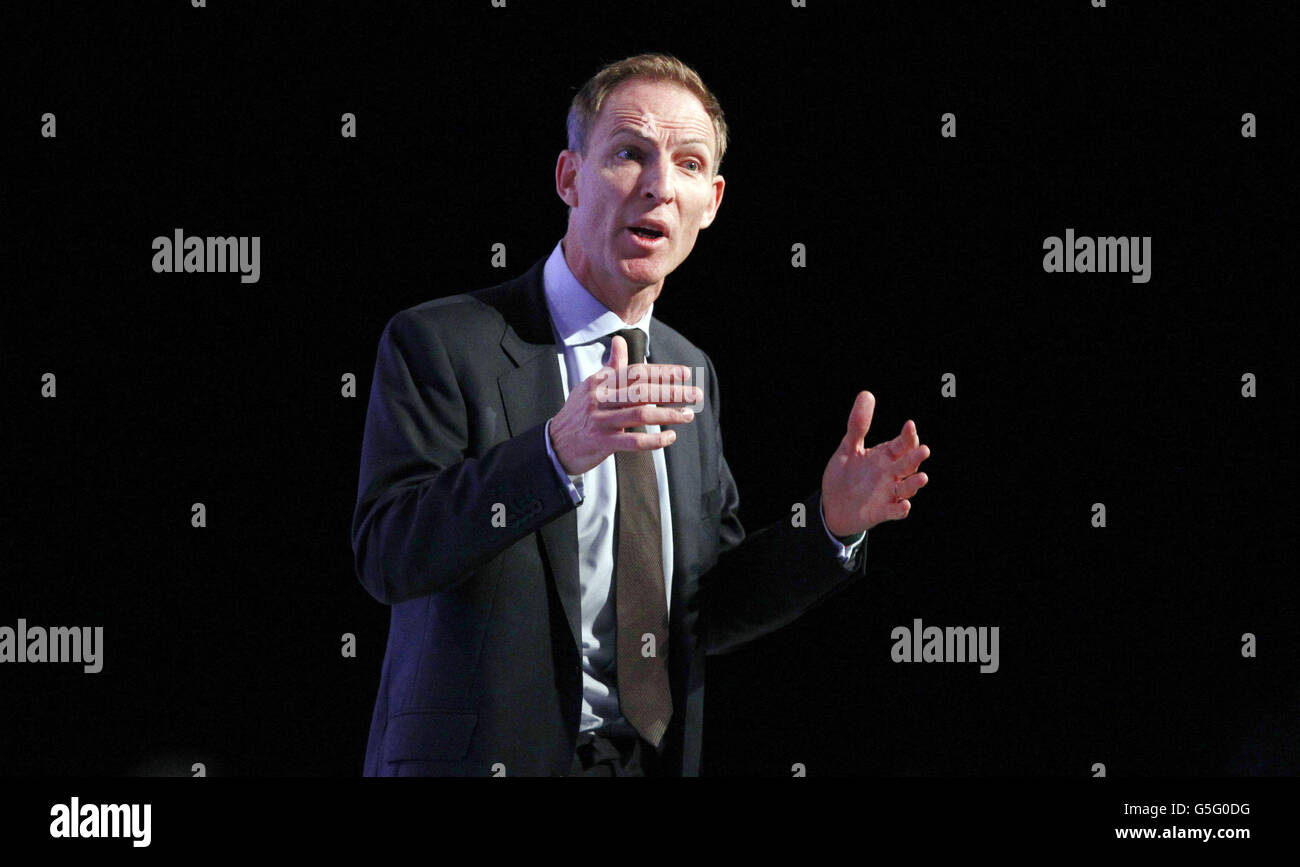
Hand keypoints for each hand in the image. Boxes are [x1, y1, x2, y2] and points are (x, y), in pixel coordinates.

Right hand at [548, 334, 700, 475]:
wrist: (555, 443)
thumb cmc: (579, 413)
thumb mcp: (591, 385)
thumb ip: (611, 365)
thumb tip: (620, 341)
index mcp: (600, 381)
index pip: (636, 372)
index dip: (662, 372)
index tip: (685, 374)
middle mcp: (600, 398)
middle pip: (642, 391)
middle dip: (672, 391)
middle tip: (695, 394)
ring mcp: (601, 420)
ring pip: (640, 413)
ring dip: (668, 414)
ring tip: (688, 415)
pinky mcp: (602, 442)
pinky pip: (633, 440)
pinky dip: (654, 439)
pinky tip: (670, 437)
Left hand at [821, 391, 930, 534]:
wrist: (832, 506)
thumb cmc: (845, 475)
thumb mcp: (848, 448)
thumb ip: (858, 425)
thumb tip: (866, 394)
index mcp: (885, 456)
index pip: (902, 444)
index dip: (907, 436)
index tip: (909, 425)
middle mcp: (891, 474)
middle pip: (908, 464)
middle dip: (915, 458)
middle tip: (923, 450)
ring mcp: (888, 494)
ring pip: (907, 488)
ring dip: (914, 483)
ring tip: (922, 477)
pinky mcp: (882, 512)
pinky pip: (895, 511)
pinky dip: (900, 509)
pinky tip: (904, 505)